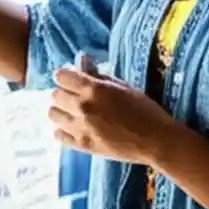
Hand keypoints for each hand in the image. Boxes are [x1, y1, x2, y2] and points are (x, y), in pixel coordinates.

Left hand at [49, 67, 176, 164]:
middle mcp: (83, 107)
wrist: (155, 140)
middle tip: (76, 96)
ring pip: (53, 115)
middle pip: (55, 95)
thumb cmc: (144, 109)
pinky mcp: (82, 146)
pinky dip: (64, 130)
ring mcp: (80, 128)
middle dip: (64, 93)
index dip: (66, 76)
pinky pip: (59, 135)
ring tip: (75, 113)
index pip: (61, 76)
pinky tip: (76, 128)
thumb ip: (100, 76)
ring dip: (62, 111)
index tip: (73, 79)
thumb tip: (82, 61)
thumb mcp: (124, 87)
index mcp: (95, 89)